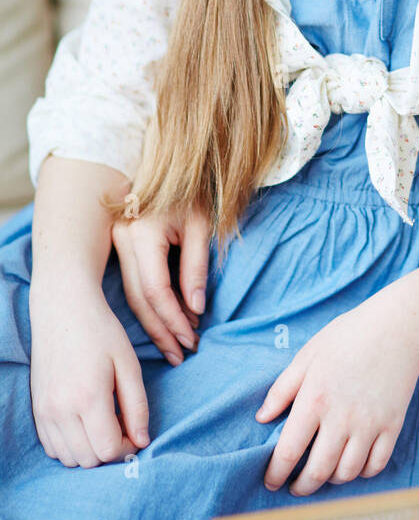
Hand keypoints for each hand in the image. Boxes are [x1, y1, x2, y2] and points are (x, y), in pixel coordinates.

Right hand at [29, 283, 150, 465]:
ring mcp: (44, 412)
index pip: (108, 449)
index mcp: (88, 397)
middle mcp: (61, 410)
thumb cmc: (101, 331)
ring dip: (90, 450)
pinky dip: (71, 445)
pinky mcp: (36, 410)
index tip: (136, 430)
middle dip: (110, 449)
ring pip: (69, 458)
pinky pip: (53, 447)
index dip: (128, 446)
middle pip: (89, 460)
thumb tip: (143, 441)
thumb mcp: (129, 364)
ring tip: (103, 422)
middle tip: (122, 423)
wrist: (63, 309)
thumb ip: (137, 406)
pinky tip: (85, 422)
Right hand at [111, 205, 210, 364]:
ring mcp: (116, 244)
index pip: (156, 290)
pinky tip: (164, 323)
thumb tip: (195, 310)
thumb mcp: (201, 226)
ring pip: (132, 296)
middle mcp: (123, 240)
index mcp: (143, 233)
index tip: (193, 339)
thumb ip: (196, 268)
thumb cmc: (191, 193)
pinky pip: (132, 285)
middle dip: (162, 330)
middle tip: (182, 354)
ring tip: (174, 347)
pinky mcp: (119, 247)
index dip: (174, 318)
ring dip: (154, 324)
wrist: (171, 165)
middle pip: (139, 299)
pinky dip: (149, 307)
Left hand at [256, 294, 418, 495]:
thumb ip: (282, 389)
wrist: (397, 327)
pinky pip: (376, 465)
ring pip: (347, 473)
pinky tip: (353, 464)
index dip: (276, 473)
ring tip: (324, 474)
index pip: (289, 451)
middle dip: (302, 487)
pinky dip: (363, 473)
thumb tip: (262, 418)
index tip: (270, 481)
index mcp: (315, 400)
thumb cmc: (348, 336)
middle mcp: (342, 418)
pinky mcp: (392, 426)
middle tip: (295, 487)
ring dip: (331, 480)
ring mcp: (370, 425)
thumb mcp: (307, 355)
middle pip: (318, 471)